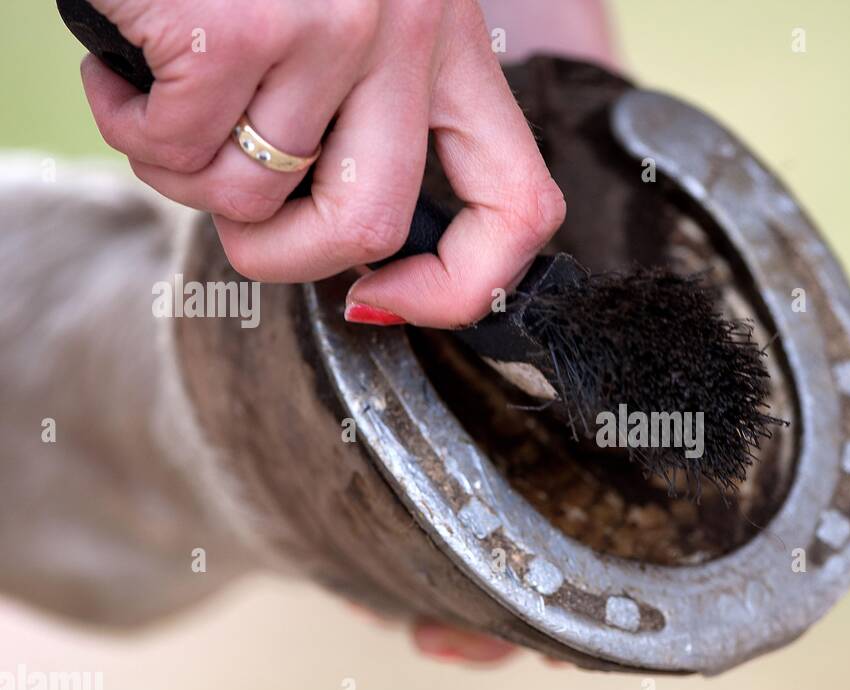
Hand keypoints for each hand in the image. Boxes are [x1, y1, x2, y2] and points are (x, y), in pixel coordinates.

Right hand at [79, 0, 564, 327]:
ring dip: (185, 174)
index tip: (389, 298)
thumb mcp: (359, 19)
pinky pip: (176, 151)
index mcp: (453, 46)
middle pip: (369, 229)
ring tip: (169, 102)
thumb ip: (376, 116)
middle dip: (283, 258)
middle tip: (239, 222)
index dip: (465, 288)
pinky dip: (130, 128)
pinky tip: (127, 69)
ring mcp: (328, 32)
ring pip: (252, 199)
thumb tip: (358, 260)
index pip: (520, 206)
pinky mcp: (238, 29)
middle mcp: (408, 37)